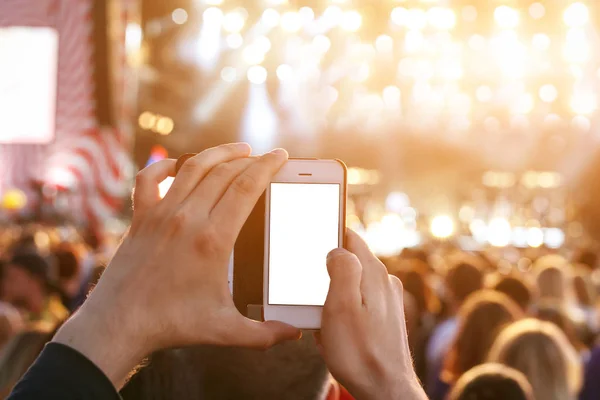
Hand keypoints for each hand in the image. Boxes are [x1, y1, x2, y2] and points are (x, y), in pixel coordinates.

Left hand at [53, 143, 300, 386]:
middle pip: (224, 172)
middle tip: (265, 156)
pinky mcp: (140, 218)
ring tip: (237, 150)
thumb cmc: (173, 325)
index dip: (267, 166)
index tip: (281, 156)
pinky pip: (149, 179)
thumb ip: (265, 333)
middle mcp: (187, 219)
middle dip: (250, 158)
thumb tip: (296, 334)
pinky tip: (177, 164)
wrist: (119, 324)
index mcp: (213, 240)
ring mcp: (161, 214)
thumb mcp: (226, 331)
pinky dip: (164, 166)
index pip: (247, 187)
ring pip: (192, 167)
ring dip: (217, 153)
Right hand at [319, 230, 425, 399]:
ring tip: (328, 324)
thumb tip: (337, 250)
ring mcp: (387, 300)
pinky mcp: (385, 317)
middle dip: (328, 275)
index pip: (350, 237)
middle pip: (349, 261)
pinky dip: (344, 313)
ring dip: (334, 298)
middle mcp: (384, 281)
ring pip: (352, 285)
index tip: (312, 248)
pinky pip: (357, 304)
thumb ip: (341, 269)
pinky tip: (338, 333)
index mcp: (373, 273)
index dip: (329, 236)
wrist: (385, 389)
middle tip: (318, 300)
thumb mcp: (340, 306)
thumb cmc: (359, 352)